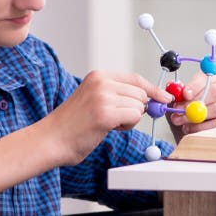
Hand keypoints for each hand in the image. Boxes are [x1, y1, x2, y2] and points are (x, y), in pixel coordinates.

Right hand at [45, 70, 172, 164]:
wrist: (51, 139)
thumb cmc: (74, 124)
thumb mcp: (95, 99)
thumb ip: (118, 95)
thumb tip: (150, 98)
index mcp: (99, 75)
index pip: (135, 79)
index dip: (152, 89)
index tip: (165, 98)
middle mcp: (101, 81)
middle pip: (141, 93)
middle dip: (137, 108)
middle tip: (117, 119)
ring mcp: (103, 96)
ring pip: (139, 106)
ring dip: (130, 119)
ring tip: (108, 124)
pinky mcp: (105, 113)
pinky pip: (134, 117)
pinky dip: (127, 126)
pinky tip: (109, 128)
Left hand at [168, 71, 215, 141]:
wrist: (190, 128)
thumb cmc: (185, 109)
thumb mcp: (178, 99)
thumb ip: (175, 93)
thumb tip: (172, 88)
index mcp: (212, 78)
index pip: (207, 76)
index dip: (196, 85)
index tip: (185, 94)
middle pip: (215, 92)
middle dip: (195, 102)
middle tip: (179, 110)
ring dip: (196, 117)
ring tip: (181, 121)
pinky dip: (202, 128)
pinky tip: (191, 128)